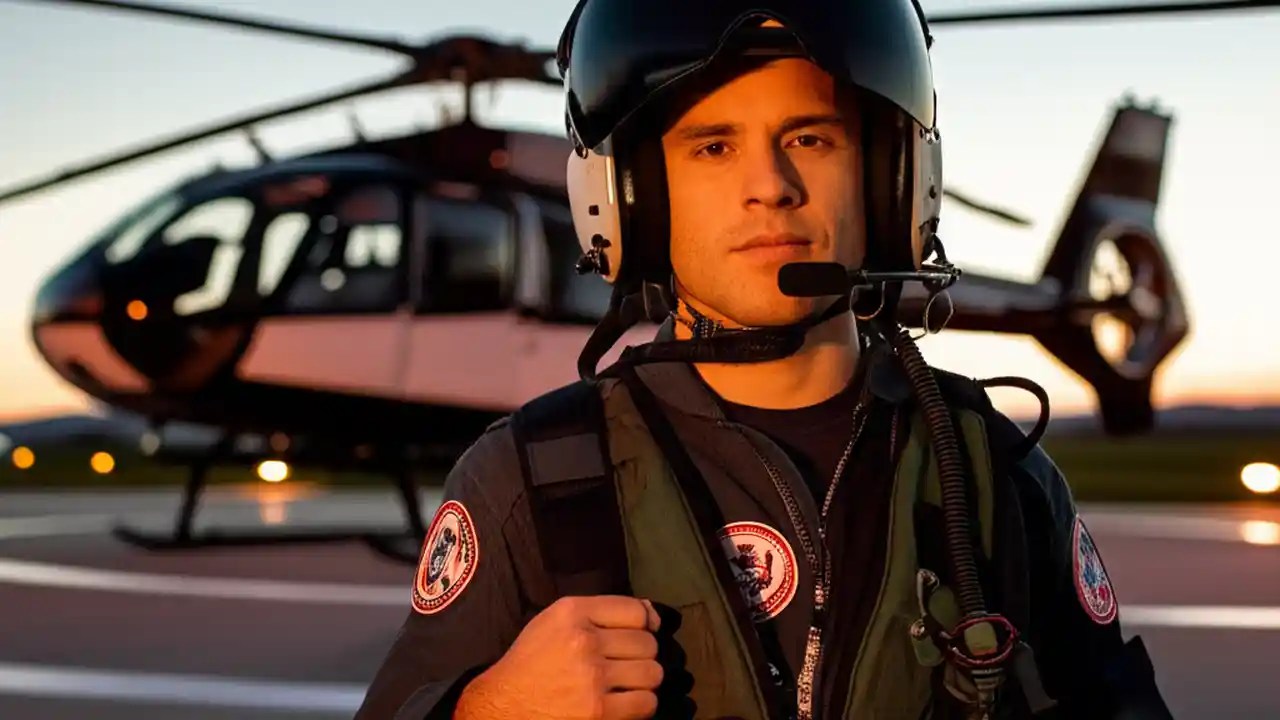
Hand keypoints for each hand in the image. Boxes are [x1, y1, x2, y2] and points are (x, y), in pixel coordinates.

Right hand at [456, 595, 663, 719]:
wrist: (503, 705)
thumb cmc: (532, 660)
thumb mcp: (557, 621)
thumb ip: (602, 612)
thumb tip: (653, 614)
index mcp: (572, 612)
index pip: (636, 612)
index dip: (643, 625)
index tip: (636, 636)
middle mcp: (584, 640)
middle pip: (647, 643)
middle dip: (641, 655)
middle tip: (625, 664)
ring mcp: (592, 678)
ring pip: (651, 673)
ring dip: (643, 680)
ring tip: (626, 683)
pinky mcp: (598, 711)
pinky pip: (645, 703)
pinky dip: (640, 704)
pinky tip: (624, 702)